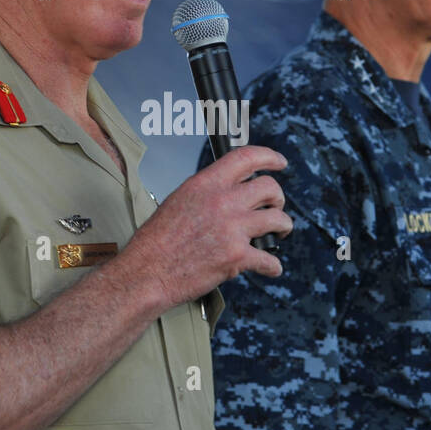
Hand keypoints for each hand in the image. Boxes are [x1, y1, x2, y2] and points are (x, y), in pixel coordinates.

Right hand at [122, 145, 291, 311]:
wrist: (147, 272)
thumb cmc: (156, 241)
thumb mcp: (179, 200)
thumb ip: (207, 192)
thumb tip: (228, 193)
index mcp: (206, 184)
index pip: (246, 157)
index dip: (269, 157)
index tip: (279, 162)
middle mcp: (223, 202)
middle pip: (269, 188)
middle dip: (278, 198)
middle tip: (275, 206)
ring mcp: (233, 229)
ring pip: (278, 219)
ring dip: (283, 226)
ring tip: (279, 232)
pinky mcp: (237, 257)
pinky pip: (269, 259)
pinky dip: (273, 266)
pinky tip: (271, 267)